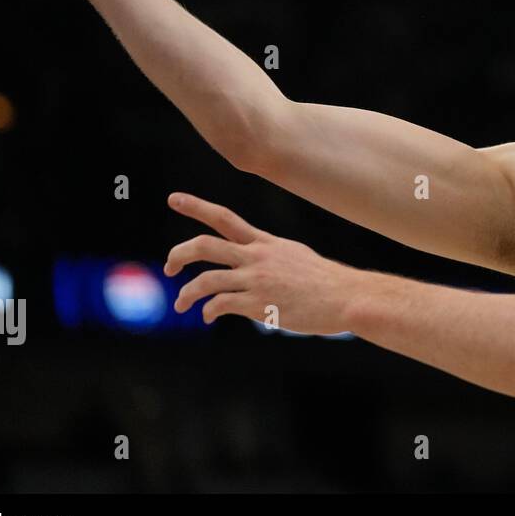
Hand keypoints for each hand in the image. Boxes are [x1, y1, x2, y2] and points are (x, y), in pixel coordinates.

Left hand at [164, 192, 360, 334]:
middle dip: (179, 253)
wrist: (345, 296)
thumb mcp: (294, 255)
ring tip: (180, 303)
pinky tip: (208, 316)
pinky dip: (208, 311)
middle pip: (205, 246)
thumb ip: (269, 256)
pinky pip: (220, 305)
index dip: (196, 206)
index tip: (173, 199)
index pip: (224, 218)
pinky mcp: (258, 304)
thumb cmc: (324, 280)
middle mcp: (256, 257)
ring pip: (205, 280)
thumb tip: (252, 265)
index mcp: (265, 242)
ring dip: (186, 293)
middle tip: (169, 265)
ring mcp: (256, 280)